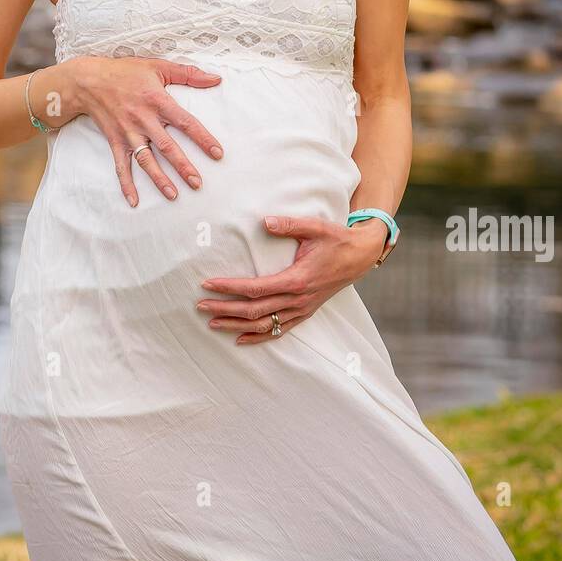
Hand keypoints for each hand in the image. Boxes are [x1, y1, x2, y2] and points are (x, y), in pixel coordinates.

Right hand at [65, 56, 223, 205]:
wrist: (89, 80)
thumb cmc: (126, 72)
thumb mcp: (158, 66)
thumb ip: (188, 74)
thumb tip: (216, 79)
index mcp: (157, 100)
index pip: (185, 122)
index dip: (202, 138)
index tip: (217, 153)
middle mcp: (143, 119)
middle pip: (166, 147)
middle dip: (183, 166)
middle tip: (197, 183)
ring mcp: (128, 132)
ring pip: (146, 160)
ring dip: (159, 179)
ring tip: (173, 195)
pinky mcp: (115, 141)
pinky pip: (121, 166)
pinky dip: (126, 184)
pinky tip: (134, 201)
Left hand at [196, 213, 387, 344]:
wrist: (361, 256)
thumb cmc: (336, 239)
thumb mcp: (315, 227)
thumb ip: (289, 224)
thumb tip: (264, 222)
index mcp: (297, 279)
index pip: (255, 289)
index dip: (230, 288)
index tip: (208, 284)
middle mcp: (298, 300)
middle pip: (254, 311)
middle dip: (225, 309)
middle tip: (200, 305)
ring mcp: (302, 309)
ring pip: (264, 325)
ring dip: (236, 326)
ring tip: (212, 323)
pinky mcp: (305, 313)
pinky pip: (279, 330)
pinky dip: (258, 337)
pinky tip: (239, 339)